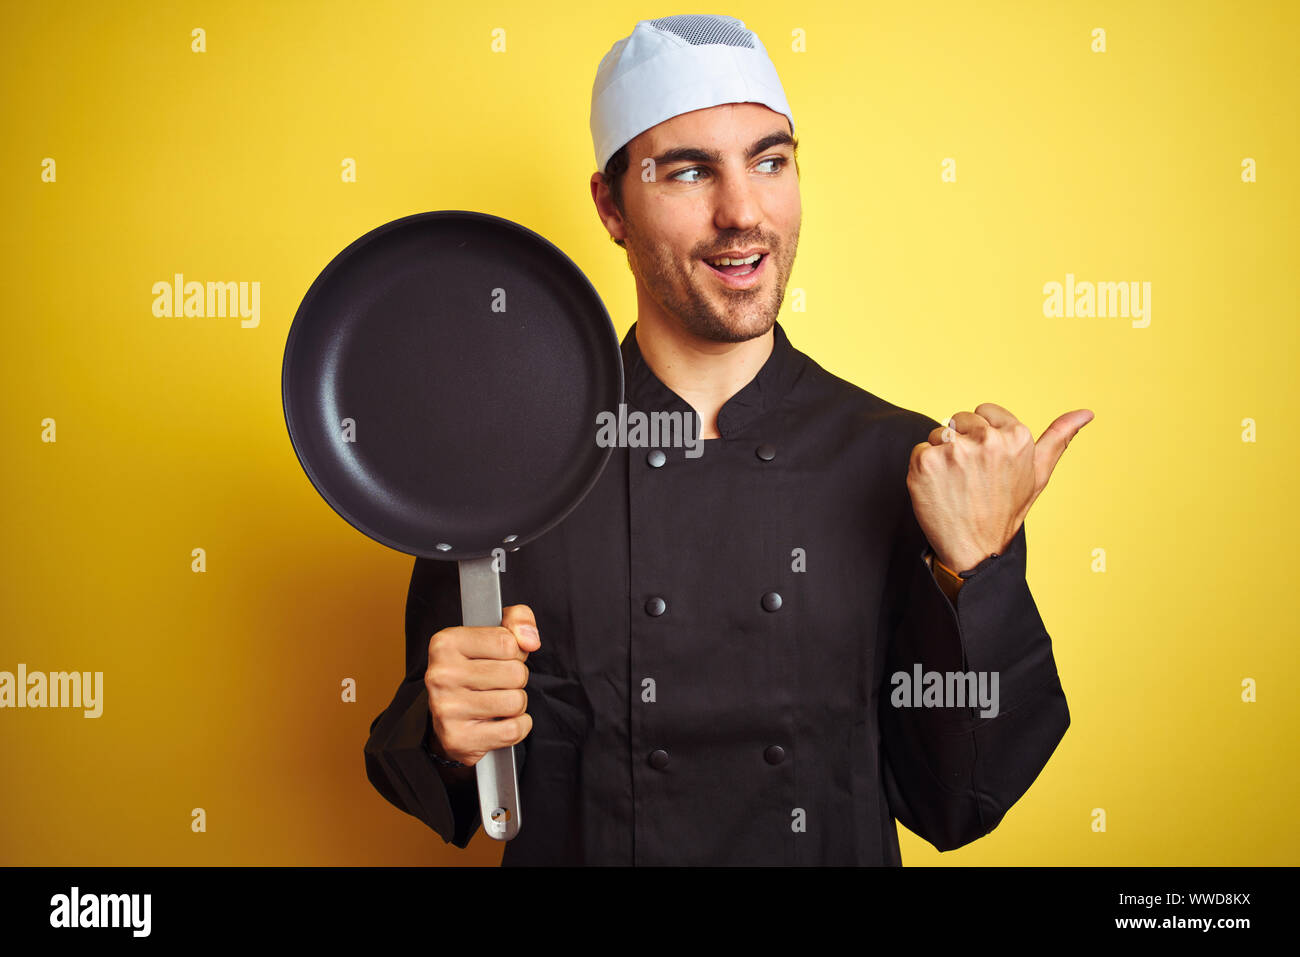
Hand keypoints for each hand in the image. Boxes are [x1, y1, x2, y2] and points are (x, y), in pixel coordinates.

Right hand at [424, 604, 539, 766]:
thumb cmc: (476, 671)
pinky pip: (514, 729)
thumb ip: (518, 620)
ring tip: (496, 701)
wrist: (449, 719)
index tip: (500, 658)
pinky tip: (499, 721)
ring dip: (515, 703)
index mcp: (445, 643)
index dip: (514, 651)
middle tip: (497, 683)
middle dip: (516, 679)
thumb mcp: (493, 634)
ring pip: (516, 701)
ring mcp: (447, 708)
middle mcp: (441, 675)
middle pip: (515, 673)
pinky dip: (517, 726)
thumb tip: (531, 640)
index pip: (507, 642)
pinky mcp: (459, 738)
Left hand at [906, 404, 1093, 572]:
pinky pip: (919, 450)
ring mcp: (954, 451)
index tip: (986, 461)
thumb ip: (1058, 438)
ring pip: (938, 433)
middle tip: (971, 476)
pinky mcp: (926, 462)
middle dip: (961, 441)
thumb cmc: (1006, 510)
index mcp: (1016, 437)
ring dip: (941, 454)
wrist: (976, 549)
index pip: (984, 411)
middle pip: (959, 419)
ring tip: (956, 483)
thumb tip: (1086, 413)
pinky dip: (924, 468)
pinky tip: (939, 489)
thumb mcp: (1038, 474)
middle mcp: (987, 440)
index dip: (982, 435)